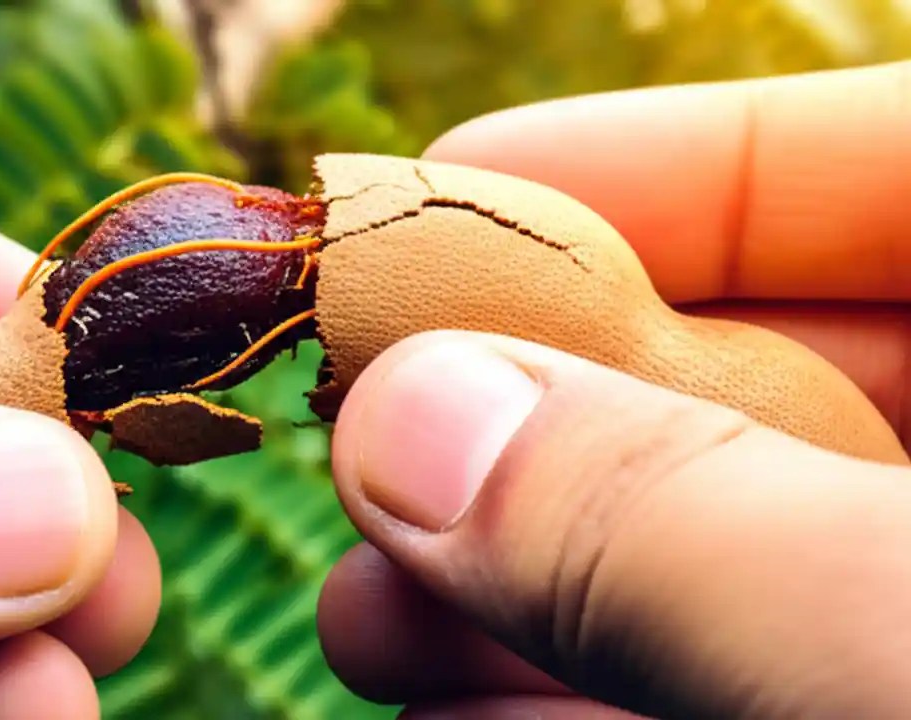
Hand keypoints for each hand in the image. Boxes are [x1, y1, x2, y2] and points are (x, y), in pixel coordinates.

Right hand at [317, 61, 910, 718]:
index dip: (668, 160)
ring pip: (722, 562)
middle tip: (366, 425)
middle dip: (538, 404)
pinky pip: (724, 701)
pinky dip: (581, 703)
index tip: (455, 182)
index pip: (881, 173)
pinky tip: (458, 713)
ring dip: (517, 577)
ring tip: (370, 614)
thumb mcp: (908, 638)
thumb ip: (676, 510)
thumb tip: (414, 419)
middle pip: (767, 378)